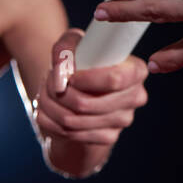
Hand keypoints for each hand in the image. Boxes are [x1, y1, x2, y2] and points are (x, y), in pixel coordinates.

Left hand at [34, 28, 149, 153]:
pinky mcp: (109, 137)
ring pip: (74, 121)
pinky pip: (72, 134)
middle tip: (50, 84)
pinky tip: (52, 110)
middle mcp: (135, 97)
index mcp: (135, 70)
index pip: (114, 79)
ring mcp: (123, 120)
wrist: (79, 88)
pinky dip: (53, 123)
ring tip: (47, 94)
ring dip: (52, 107)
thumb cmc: (80, 60)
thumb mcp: (72, 45)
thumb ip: (64, 50)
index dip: (86, 79)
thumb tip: (62, 73)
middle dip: (61, 94)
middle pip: (87, 104)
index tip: (70, 76)